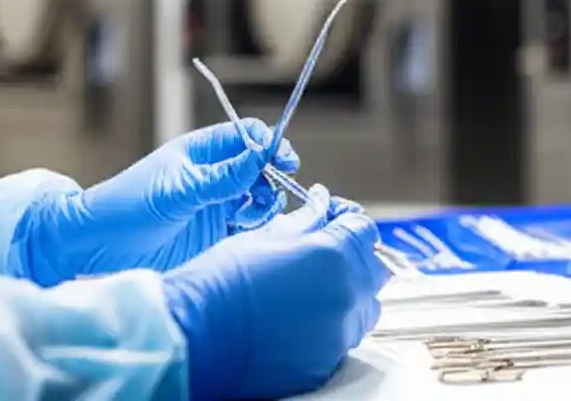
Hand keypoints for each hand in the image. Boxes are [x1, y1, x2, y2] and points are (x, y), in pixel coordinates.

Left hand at [5, 120, 299, 286]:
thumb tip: (263, 153)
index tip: (284, 160)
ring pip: (259, 197)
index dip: (269, 144)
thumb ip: (224, 176)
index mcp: (202, 151)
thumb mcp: (179, 190)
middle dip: (272, 178)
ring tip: (247, 217)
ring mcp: (216, 204)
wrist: (98, 246)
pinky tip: (245, 231)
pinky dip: (256, 227)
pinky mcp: (215, 233)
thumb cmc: (129, 206)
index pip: (247, 136)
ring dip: (265, 204)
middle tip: (269, 196)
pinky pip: (249, 225)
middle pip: (260, 167)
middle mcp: (213, 175)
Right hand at [164, 188, 389, 400]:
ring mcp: (339, 333)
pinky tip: (297, 321)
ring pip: (365, 308)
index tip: (333, 220)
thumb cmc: (221, 281)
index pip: (365, 229)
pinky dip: (330, 327)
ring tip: (310, 292)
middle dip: (355, 257)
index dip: (349, 219)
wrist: (196, 335)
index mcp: (334, 255)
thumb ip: (306, 221)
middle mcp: (347, 295)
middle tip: (325, 255)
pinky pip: (343, 338)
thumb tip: (321, 206)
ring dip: (348, 294)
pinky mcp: (326, 363)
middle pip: (374, 270)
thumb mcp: (265, 236)